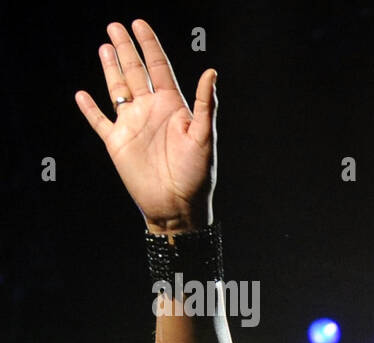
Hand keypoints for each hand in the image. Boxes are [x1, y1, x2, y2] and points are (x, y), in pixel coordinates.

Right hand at [74, 20, 216, 230]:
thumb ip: (205, 104)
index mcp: (173, 107)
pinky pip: (100, 121)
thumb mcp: (204, 137)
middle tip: (115, 26)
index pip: (159, 68)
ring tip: (105, 47)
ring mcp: (133, 126)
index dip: (149, 45)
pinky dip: (90, 109)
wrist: (178, 206)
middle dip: (126, 49)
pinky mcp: (117, 143)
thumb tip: (211, 72)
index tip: (139, 24)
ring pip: (118, 90)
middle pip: (136, 72)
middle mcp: (151, 112)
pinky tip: (82, 95)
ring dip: (111, 70)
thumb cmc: (197, 174)